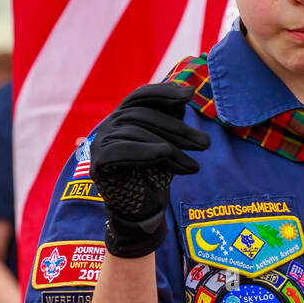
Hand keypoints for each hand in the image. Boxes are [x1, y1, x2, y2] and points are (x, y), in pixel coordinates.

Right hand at [89, 83, 210, 257]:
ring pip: (137, 133)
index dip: (164, 92)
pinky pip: (120, 151)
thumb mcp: (169, 142)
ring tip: (193, 166)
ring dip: (170, 149)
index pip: (141, 96)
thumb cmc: (157, 174)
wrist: (144, 210)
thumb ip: (172, 120)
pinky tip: (163, 154)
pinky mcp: (97, 164)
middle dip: (178, 130)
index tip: (190, 95)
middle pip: (143, 115)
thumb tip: (185, 94)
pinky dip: (143, 151)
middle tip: (206, 144)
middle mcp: (108, 125)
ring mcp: (99, 143)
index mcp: (123, 116)